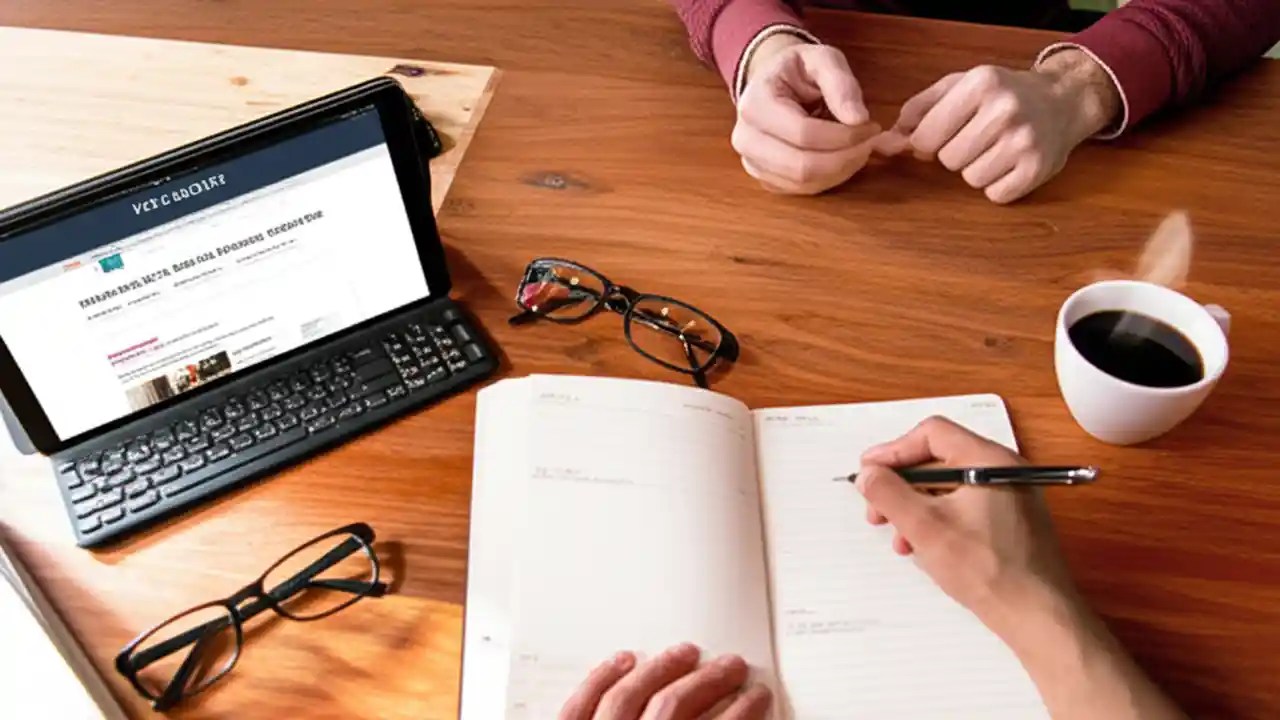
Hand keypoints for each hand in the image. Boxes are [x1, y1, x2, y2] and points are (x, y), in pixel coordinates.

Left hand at [559, 643, 771, 719]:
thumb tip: (742, 713)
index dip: (742, 713)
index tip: (757, 696)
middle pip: (670, 709)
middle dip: (707, 683)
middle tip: (732, 667)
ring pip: (626, 699)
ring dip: (661, 671)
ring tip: (687, 653)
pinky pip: (579, 707)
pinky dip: (601, 679)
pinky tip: (624, 660)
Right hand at [733, 34, 880, 194]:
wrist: (773, 82)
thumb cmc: (798, 70)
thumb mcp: (823, 59)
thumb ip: (841, 84)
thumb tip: (858, 119)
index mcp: (755, 105)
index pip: (803, 134)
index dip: (844, 135)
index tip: (871, 125)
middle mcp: (746, 139)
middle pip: (802, 166)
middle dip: (845, 157)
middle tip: (870, 141)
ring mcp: (752, 163)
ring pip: (804, 182)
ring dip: (841, 169)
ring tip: (859, 147)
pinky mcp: (765, 179)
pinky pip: (802, 190)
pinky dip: (830, 178)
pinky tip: (842, 157)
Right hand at [855, 417, 1080, 632]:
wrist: (1038, 616)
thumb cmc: (991, 571)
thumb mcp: (925, 527)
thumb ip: (889, 494)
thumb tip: (868, 474)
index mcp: (989, 461)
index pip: (932, 434)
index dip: (895, 451)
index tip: (870, 471)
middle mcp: (1004, 472)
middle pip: (939, 461)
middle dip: (902, 485)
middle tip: (878, 508)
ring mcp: (1010, 498)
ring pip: (949, 488)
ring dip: (915, 508)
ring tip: (900, 538)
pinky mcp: (1010, 523)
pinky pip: (964, 508)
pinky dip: (938, 521)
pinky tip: (924, 548)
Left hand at [880, 49, 1120, 203]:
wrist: (1063, 100)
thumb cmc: (1001, 94)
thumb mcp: (959, 86)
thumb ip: (919, 109)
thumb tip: (888, 141)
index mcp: (980, 84)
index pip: (926, 136)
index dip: (928, 141)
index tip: (943, 134)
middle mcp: (1005, 110)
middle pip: (948, 160)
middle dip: (955, 154)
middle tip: (976, 139)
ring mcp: (1024, 141)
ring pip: (971, 179)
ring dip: (976, 169)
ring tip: (995, 149)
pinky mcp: (1037, 169)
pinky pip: (996, 195)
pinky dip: (998, 185)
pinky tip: (1010, 164)